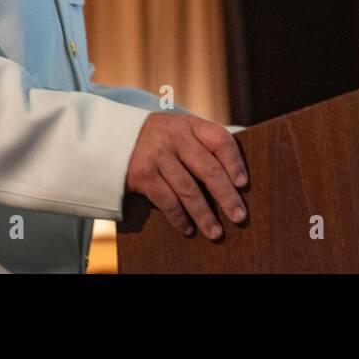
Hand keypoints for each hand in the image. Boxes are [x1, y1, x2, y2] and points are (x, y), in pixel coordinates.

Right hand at [124, 113, 248, 239]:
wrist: (114, 137)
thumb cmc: (159, 139)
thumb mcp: (180, 131)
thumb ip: (202, 145)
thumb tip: (234, 180)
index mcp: (190, 125)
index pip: (220, 140)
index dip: (234, 162)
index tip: (243, 184)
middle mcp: (175, 138)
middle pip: (209, 169)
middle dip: (226, 196)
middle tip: (239, 216)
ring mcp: (158, 156)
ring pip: (188, 190)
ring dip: (204, 215)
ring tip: (216, 232)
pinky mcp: (142, 175)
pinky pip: (167, 201)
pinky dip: (179, 218)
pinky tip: (188, 228)